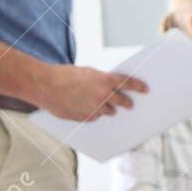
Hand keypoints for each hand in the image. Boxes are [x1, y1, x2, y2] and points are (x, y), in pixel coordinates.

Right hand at [35, 65, 149, 120]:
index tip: (146, 90)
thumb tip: (112, 88)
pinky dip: (94, 114)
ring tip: (104, 105)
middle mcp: (102, 95)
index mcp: (104, 80)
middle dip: (126, 103)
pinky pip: (95, 117)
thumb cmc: (65, 75)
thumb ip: (102, 81)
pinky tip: (87, 108)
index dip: (138, 87)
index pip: (128, 83)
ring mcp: (94, 108)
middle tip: (130, 105)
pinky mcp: (85, 118)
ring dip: (108, 109)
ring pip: (109, 112)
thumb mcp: (88, 73)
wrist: (45, 85)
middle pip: (121, 102)